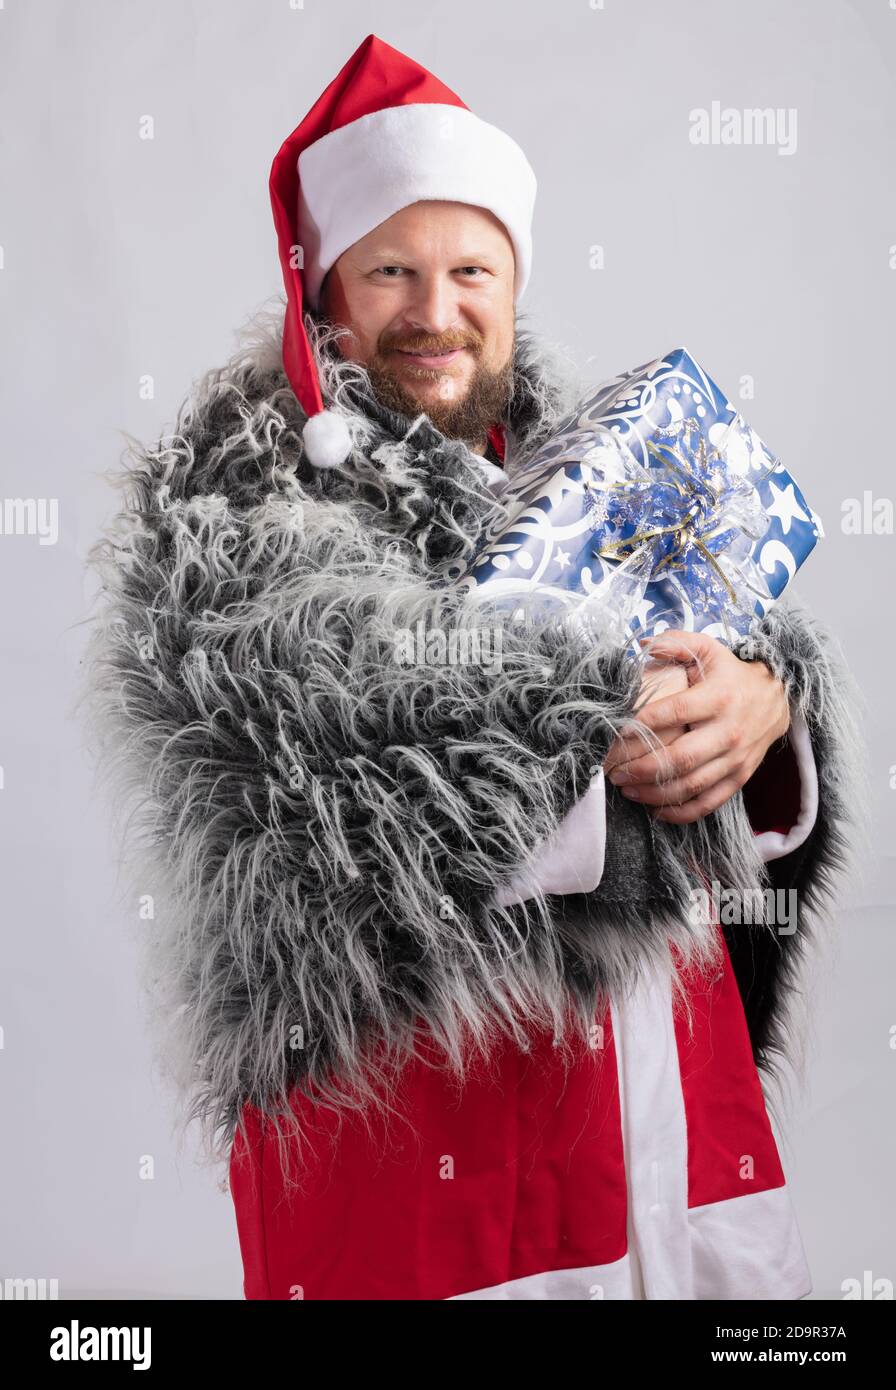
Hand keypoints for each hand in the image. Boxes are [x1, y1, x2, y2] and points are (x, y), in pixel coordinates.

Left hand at [603, 629, 790, 823]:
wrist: (776, 699)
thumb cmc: (731, 675)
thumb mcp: (709, 650)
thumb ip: (678, 643)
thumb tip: (644, 644)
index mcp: (719, 698)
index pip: (676, 712)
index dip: (644, 723)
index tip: (617, 731)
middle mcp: (729, 731)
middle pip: (681, 758)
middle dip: (642, 768)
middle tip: (615, 771)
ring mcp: (736, 758)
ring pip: (691, 785)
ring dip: (654, 793)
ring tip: (627, 789)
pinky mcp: (739, 777)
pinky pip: (709, 803)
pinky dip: (680, 812)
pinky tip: (655, 809)